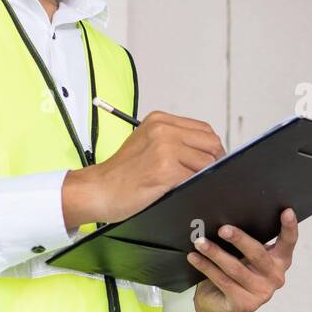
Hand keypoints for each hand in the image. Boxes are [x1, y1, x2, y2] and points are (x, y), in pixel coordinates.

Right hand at [62, 111, 223, 229]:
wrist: (96, 190)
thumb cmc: (121, 173)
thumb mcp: (147, 143)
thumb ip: (174, 141)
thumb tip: (209, 152)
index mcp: (160, 120)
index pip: (204, 129)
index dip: (212, 148)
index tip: (211, 161)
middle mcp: (163, 129)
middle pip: (211, 143)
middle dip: (214, 162)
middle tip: (206, 176)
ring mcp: (165, 148)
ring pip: (207, 162)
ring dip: (203, 176)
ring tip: (186, 184)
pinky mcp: (166, 169)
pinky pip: (196, 179)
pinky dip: (194, 187)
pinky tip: (180, 191)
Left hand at [188, 208, 298, 311]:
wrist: (222, 301)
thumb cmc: (237, 269)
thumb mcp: (246, 255)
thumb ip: (247, 241)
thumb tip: (227, 219)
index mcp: (280, 260)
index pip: (288, 242)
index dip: (289, 227)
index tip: (287, 211)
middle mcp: (275, 277)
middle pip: (258, 254)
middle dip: (239, 240)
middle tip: (223, 229)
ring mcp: (262, 293)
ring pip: (235, 268)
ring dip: (215, 253)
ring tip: (200, 242)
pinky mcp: (244, 304)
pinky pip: (222, 281)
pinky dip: (206, 267)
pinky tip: (195, 257)